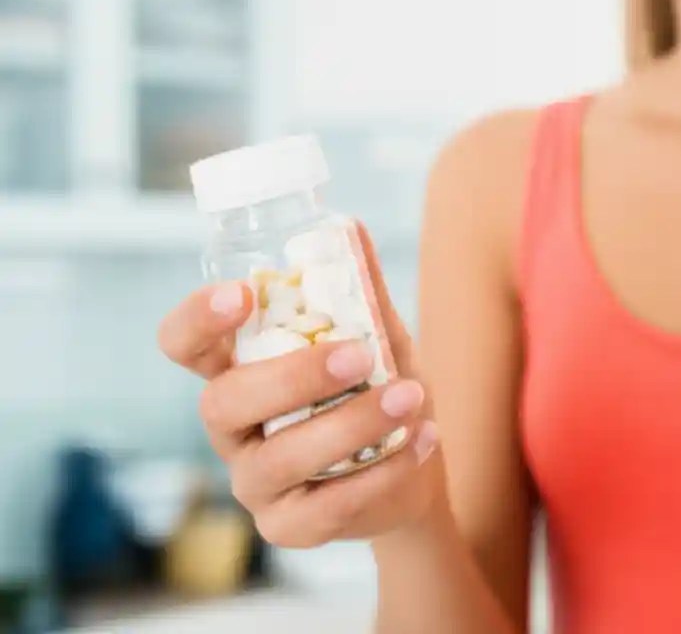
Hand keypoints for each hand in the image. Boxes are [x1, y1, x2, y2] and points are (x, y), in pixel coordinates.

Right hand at [158, 224, 444, 548]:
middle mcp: (233, 426)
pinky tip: (423, 439)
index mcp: (239, 369)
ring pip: (280, 457)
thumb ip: (361, 292)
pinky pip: (327, 505)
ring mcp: (254, 481)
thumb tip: (350, 226)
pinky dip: (382, 471)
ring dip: (352, 424)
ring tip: (412, 396)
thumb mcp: (377, 337)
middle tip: (361, 355)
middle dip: (294, 376)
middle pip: (224, 402)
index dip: (198, 319)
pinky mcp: (288, 526)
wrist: (416, 467)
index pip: (183, 345)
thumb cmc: (379, 390)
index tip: (242, 293)